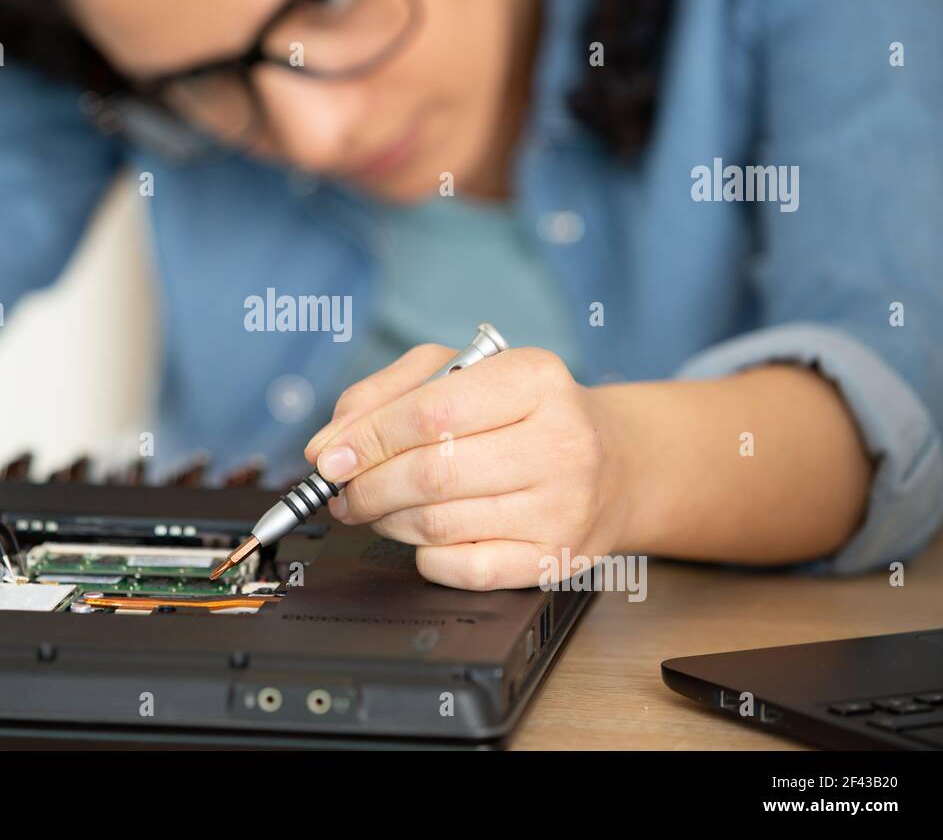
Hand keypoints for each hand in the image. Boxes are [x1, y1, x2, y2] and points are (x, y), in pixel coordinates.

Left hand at [303, 344, 631, 589]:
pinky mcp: (557, 558)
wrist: (613, 463)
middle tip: (343, 490)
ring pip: (439, 524)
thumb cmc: (522, 412)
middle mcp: (560, 441)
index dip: (368, 439)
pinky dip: (425, 557)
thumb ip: (386, 394)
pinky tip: (423, 537)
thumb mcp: (458, 373)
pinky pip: (464, 570)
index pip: (432, 412)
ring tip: (376, 507)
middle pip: (432, 473)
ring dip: (387, 521)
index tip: (330, 457)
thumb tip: (329, 445)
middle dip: (368, 487)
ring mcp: (563, 506)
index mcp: (536, 378)